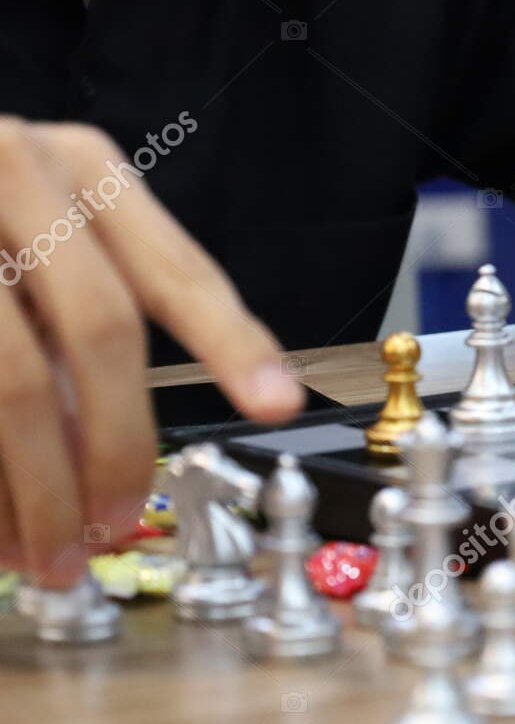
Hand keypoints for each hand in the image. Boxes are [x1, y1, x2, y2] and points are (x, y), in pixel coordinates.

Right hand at [0, 119, 300, 586]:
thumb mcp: (39, 236)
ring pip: (15, 379)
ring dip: (37, 486)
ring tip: (47, 556)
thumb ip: (90, 323)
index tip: (279, 406)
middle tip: (117, 524)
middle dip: (118, 445)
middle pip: (101, 329)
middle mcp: (16, 170)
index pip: (177, 269)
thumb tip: (121, 455)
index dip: (233, 343)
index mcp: (82, 167)